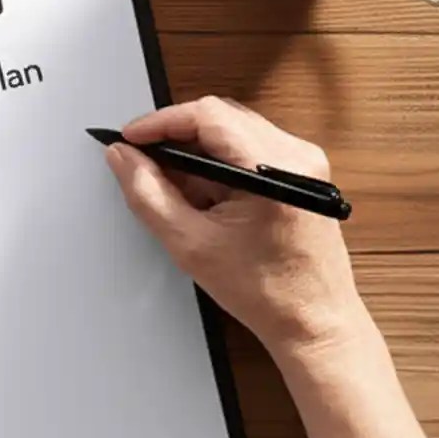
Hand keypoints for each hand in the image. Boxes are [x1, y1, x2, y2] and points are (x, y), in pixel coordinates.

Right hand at [105, 97, 365, 357]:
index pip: (207, 115)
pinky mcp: (302, 172)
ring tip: (174, 188)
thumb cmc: (268, 293)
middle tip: (143, 160)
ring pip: (232, 131)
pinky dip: (218, 164)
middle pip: (220, 117)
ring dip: (196, 152)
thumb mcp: (190, 244)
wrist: (314, 322)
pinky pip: (249, 148)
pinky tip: (203, 195)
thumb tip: (123, 157)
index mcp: (274, 168)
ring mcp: (303, 161)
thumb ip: (148, 193)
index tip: (131, 137)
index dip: (160, 121)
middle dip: (176, 135)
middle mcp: (296, 155)